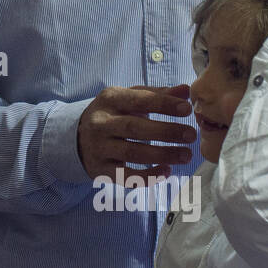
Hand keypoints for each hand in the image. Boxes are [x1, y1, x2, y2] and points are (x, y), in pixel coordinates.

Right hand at [76, 84, 195, 182]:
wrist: (76, 137)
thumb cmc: (113, 114)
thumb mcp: (128, 99)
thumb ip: (156, 95)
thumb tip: (186, 91)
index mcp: (110, 99)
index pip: (138, 100)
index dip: (163, 104)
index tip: (187, 109)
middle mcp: (101, 123)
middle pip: (134, 128)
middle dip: (166, 132)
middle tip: (191, 135)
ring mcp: (100, 147)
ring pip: (132, 153)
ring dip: (162, 155)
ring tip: (186, 155)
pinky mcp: (101, 170)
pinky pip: (126, 176)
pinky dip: (148, 176)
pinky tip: (167, 171)